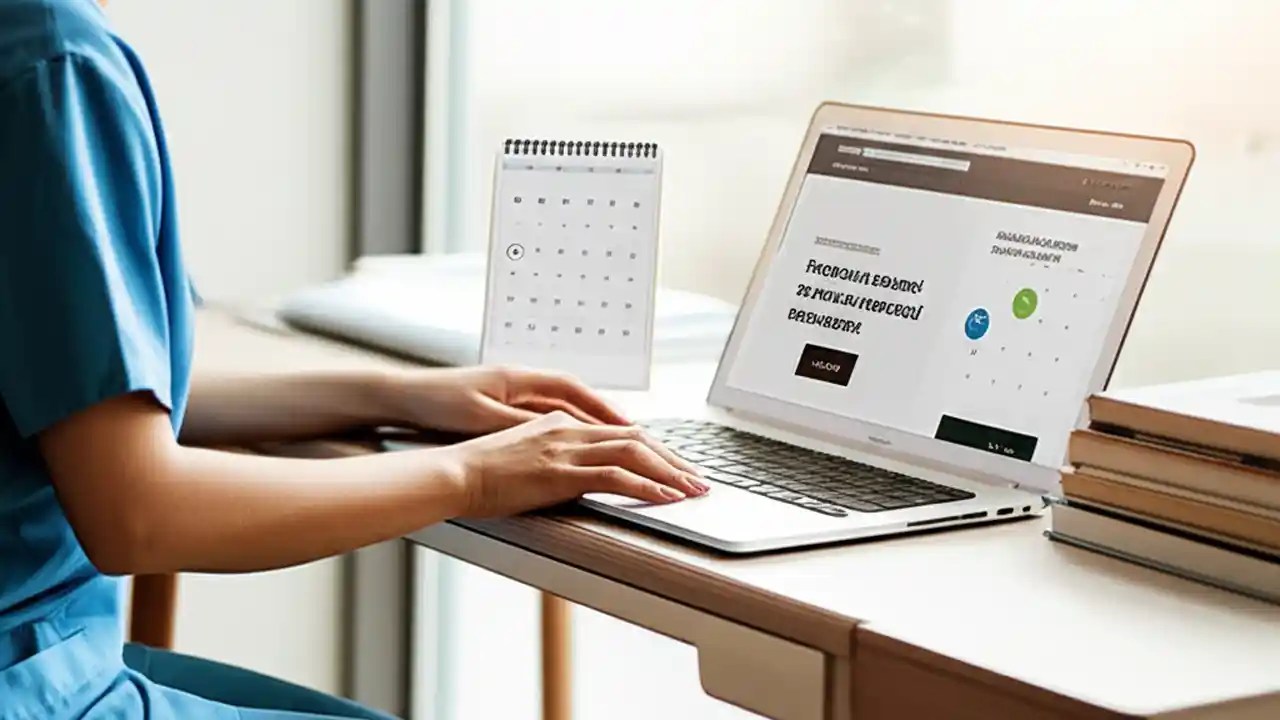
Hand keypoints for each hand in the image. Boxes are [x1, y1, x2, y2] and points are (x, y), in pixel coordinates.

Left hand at [385, 366, 629, 434]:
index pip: (572, 388)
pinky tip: (577, 448)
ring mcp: (511, 394)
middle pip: (574, 398)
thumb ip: (520, 425)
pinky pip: (545, 417)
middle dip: (607, 416)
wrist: (403, 396)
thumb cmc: (436, 402)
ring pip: (561, 408)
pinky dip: (566, 430)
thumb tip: (558, 431)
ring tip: (617, 444)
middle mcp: (519, 383)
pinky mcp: (500, 407)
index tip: (629, 423)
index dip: (603, 406)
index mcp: (516, 379)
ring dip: (590, 424)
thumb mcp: (481, 417)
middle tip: (638, 436)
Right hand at [442, 411, 709, 517]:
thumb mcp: (522, 456)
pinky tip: (665, 497)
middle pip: (636, 438)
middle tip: (698, 479)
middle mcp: (569, 429)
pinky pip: (615, 475)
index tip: (676, 465)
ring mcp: (566, 448)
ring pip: (634, 453)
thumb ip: (552, 457)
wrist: (453, 473)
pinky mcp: (560, 471)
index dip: (654, 449)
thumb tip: (574, 475)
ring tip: (693, 490)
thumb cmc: (480, 471)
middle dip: (673, 459)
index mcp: (561, 423)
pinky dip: (646, 486)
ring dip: (670, 472)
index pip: (620, 432)